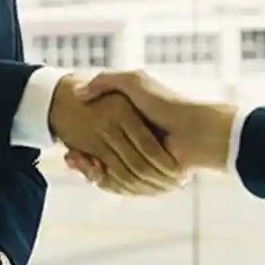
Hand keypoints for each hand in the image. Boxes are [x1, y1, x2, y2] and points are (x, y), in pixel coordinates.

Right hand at [64, 70, 236, 182]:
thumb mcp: (134, 82)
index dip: (78, 141)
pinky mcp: (145, 178)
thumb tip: (78, 92)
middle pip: (97, 157)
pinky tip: (94, 173)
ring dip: (90, 170)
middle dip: (81, 159)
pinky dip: (106, 181)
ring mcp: (139, 162)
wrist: (196, 130)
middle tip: (69, 157)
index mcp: (128, 124)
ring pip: (105, 172)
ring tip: (77, 163)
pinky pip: (119, 184)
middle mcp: (133, 144)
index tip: (67, 141)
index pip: (94, 136)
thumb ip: (106, 81)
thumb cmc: (166, 103)